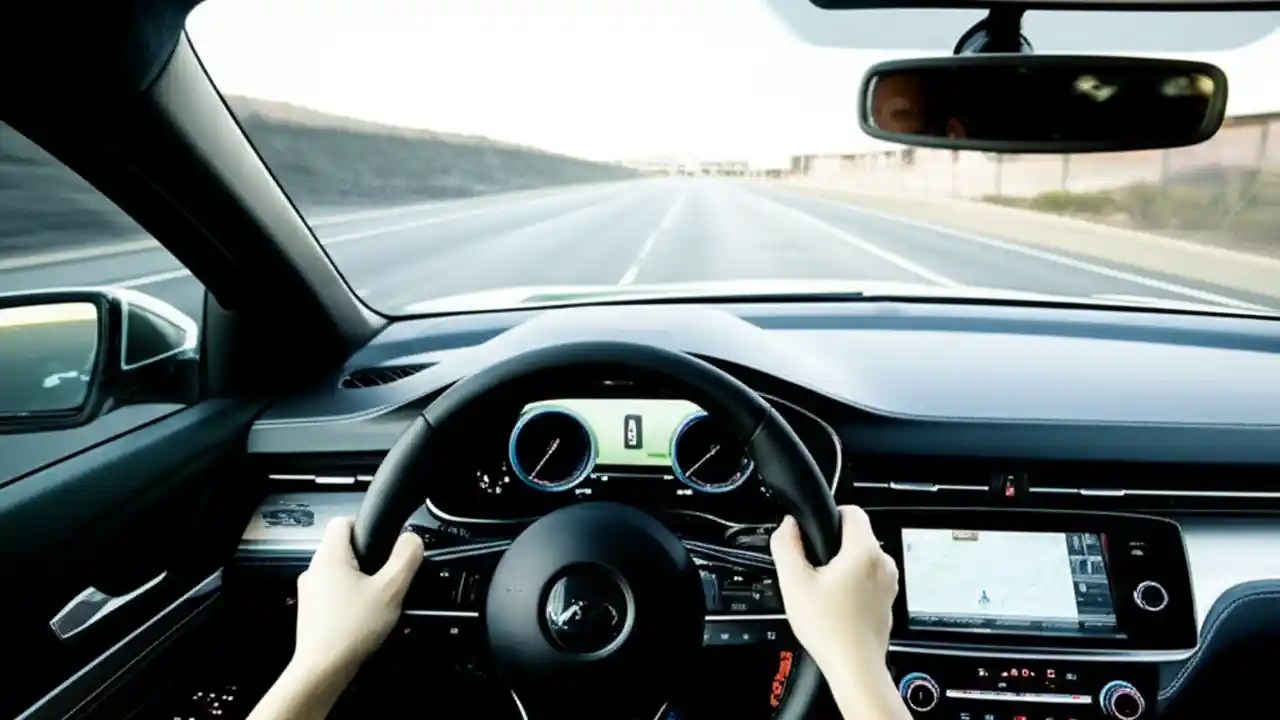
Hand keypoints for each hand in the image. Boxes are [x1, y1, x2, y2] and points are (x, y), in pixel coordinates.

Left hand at [291, 517, 423, 681]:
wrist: (322, 669)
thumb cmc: (354, 626)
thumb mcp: (391, 590)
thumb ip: (406, 558)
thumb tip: (412, 539)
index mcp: (329, 555)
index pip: (343, 520)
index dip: (365, 526)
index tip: (383, 546)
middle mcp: (313, 568)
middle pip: (342, 547)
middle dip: (366, 558)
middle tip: (386, 578)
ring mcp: (308, 591)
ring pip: (338, 572)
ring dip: (357, 580)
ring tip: (376, 600)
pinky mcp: (309, 611)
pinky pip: (331, 592)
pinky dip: (346, 598)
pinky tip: (360, 618)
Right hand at [772, 506, 906, 718]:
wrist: (854, 666)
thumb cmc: (829, 629)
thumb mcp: (793, 583)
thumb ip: (786, 545)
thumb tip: (788, 526)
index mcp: (864, 551)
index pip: (852, 511)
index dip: (830, 516)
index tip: (815, 534)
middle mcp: (884, 562)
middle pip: (856, 536)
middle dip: (833, 547)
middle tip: (814, 571)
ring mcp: (889, 582)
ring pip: (862, 558)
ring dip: (844, 566)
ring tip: (825, 592)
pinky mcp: (888, 598)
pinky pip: (869, 578)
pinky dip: (854, 584)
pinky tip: (838, 605)